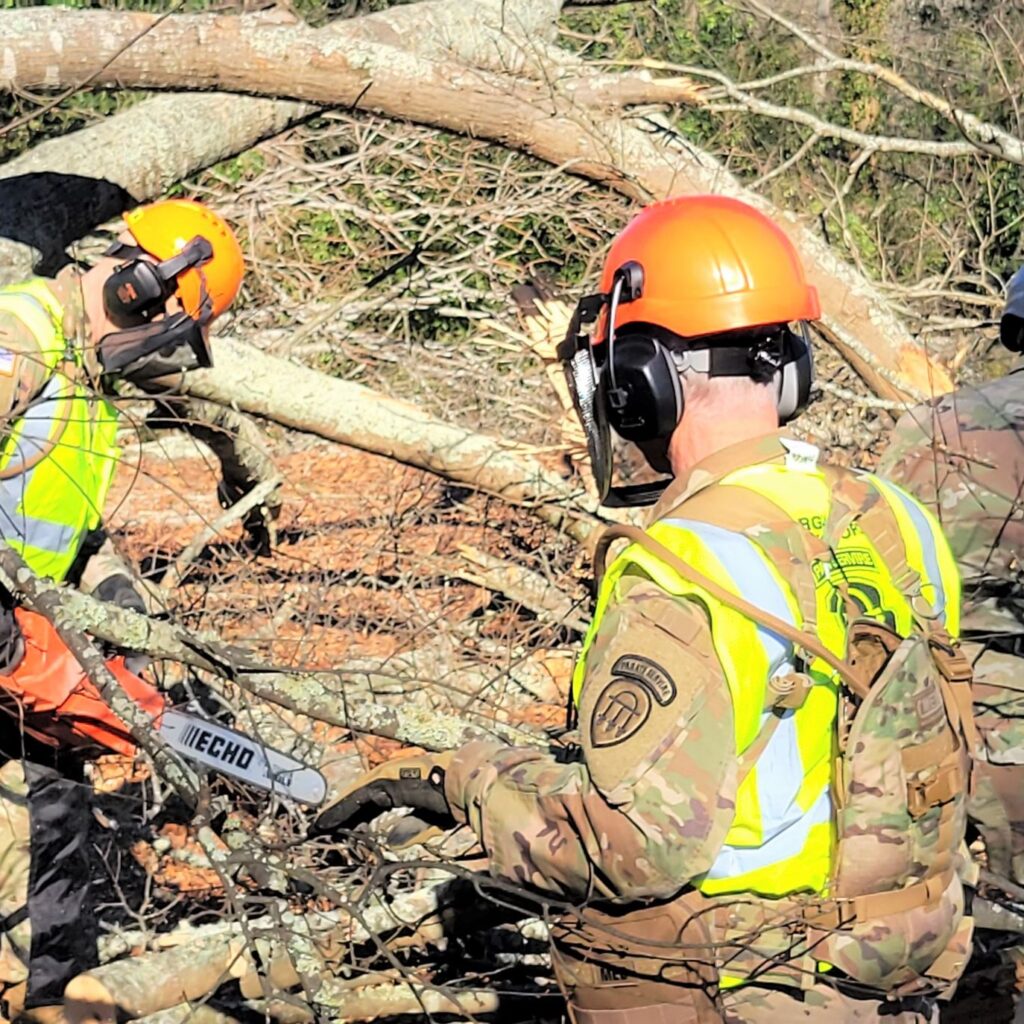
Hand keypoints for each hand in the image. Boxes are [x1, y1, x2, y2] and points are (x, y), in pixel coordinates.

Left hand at [313, 751, 453, 835]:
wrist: (464, 784)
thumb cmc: (453, 801)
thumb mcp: (430, 820)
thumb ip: (411, 828)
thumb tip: (392, 842)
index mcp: (402, 785)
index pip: (372, 801)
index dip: (355, 815)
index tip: (342, 827)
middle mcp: (392, 776)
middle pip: (359, 796)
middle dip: (341, 812)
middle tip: (321, 826)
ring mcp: (387, 775)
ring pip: (354, 795)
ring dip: (336, 811)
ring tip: (318, 826)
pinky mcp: (384, 780)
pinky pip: (357, 797)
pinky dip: (340, 809)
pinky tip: (326, 821)